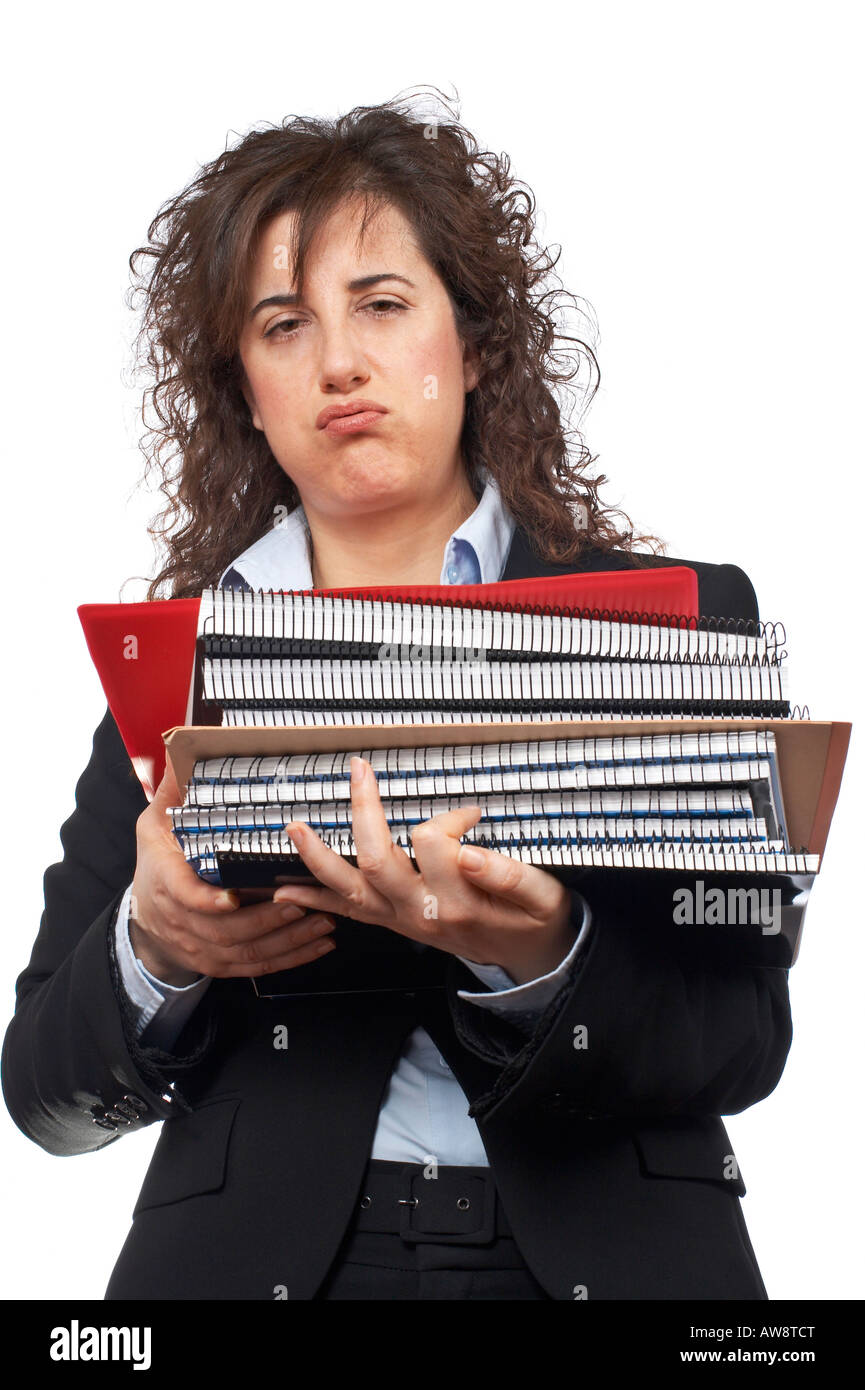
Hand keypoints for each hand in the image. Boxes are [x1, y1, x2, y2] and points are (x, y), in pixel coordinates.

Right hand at [128, 757, 337, 985]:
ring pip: (246, 951)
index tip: (234, 897)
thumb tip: (180, 751)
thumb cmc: (157, 864)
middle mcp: (184, 922)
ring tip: (323, 922)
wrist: (145, 918)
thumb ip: (173, 792)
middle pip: (226, 930)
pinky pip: (257, 966)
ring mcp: (203, 947)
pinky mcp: (221, 962)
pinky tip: (318, 945)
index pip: (186, 897)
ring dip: (287, 941)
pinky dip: (290, 959)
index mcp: (167, 883)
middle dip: (267, 919)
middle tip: (303, 902)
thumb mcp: (156, 824)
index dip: (208, 901)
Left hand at [272, 756, 577, 984]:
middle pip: (377, 859)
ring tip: (296, 829)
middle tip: (359, 773)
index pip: (434, 843)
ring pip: (350, 889)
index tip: (471, 813)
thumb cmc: (532, 921)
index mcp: (459, 902)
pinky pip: (348, 912)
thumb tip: (470, 852)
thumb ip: (508, 876)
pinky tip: (287, 890)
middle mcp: (423, 912)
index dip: (450, 818)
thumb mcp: (542, 898)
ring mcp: (402, 919)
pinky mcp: (393, 922)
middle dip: (363, 811)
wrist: (526, 958)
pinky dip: (315, 900)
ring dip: (318, 858)